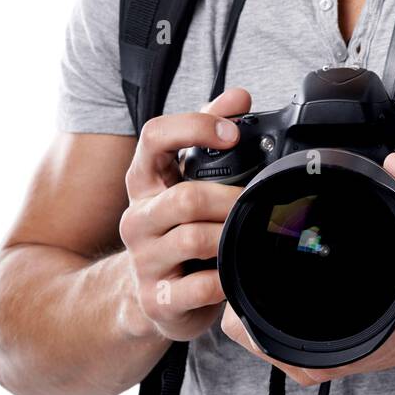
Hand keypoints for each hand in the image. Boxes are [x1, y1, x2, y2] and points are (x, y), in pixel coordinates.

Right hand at [118, 87, 251, 342]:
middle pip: (185, 196)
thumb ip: (207, 133)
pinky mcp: (158, 299)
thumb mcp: (183, 179)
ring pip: (194, 238)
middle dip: (231, 198)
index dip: (195, 128)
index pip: (154, 137)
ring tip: (249, 233)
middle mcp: (136, 217)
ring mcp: (144, 260)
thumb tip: (239, 96)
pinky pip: (200, 287)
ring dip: (231, 235)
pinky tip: (237, 271)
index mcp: (143, 180)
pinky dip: (225, 278)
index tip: (233, 133)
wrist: (152, 298)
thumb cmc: (175, 228)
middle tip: (257, 200)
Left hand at [220, 150, 394, 383]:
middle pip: (247, 324)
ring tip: (256, 258)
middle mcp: (320, 357)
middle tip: (250, 245)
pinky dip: (266, 307)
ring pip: (255, 331)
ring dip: (250, 296)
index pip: (258, 322)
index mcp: (336, 340)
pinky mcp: (323, 355)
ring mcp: (318, 360)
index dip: (241, 284)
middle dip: (242, 283)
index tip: (245, 251)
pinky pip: (274, 334)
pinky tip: (273, 280)